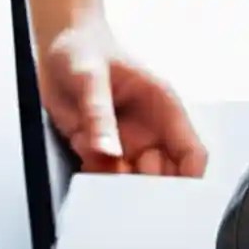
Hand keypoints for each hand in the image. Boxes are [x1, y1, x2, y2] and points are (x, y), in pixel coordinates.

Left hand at [38, 18, 206, 176]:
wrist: (57, 49)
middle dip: (144, 188)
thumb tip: (109, 153)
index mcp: (164, 109)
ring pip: (131, 184)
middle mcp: (149, 133)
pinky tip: (80, 147)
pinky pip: (102, 178)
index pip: (192, 155)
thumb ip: (99, 115)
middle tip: (120, 177)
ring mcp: (126, 145)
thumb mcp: (90, 78)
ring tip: (92, 152)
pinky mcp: (101, 152)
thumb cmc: (84, 50)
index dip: (188, 181)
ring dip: (112, 181)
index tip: (170, 199)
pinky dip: (90, 173)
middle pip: (164, 179)